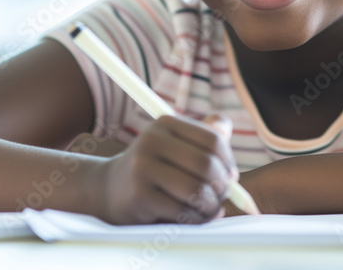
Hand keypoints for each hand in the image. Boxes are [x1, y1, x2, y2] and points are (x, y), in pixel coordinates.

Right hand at [89, 114, 237, 224]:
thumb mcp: (176, 147)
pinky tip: (192, 218)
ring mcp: (142, 167)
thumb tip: (232, 161)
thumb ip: (207, 141)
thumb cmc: (155, 169)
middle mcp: (151, 140)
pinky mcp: (139, 195)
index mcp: (165, 123)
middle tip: (220, 197)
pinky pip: (181, 211)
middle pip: (206, 165)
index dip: (229, 162)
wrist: (110, 189)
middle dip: (222, 187)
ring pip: (196, 191)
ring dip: (210, 207)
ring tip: (208, 210)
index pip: (213, 140)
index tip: (229, 176)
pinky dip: (195, 219)